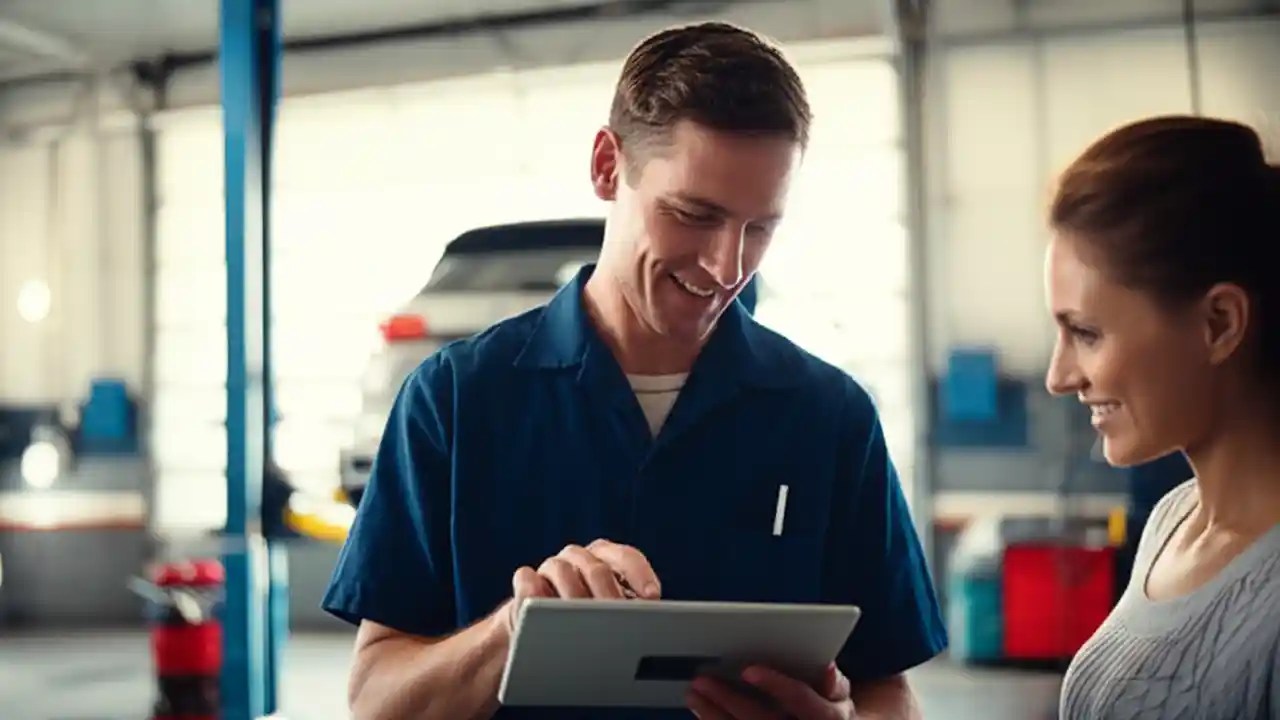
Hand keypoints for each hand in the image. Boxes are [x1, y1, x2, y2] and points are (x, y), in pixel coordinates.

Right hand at [503, 539, 660, 632]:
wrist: (541, 636)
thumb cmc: (588, 626)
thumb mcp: (613, 617)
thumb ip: (630, 613)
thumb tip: (653, 622)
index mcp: (607, 559)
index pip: (627, 557)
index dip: (640, 575)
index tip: (652, 597)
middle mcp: (580, 557)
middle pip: (597, 568)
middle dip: (609, 595)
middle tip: (617, 618)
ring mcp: (552, 567)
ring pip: (562, 571)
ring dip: (574, 597)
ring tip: (583, 623)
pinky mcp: (526, 581)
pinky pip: (527, 579)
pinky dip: (534, 593)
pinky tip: (544, 613)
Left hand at [687, 663, 855, 719]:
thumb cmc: (828, 708)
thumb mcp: (838, 695)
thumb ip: (832, 683)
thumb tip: (827, 668)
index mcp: (828, 715)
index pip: (802, 700)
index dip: (777, 685)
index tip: (749, 670)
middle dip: (730, 700)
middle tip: (702, 680)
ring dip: (714, 715)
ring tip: (694, 694)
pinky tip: (704, 711)